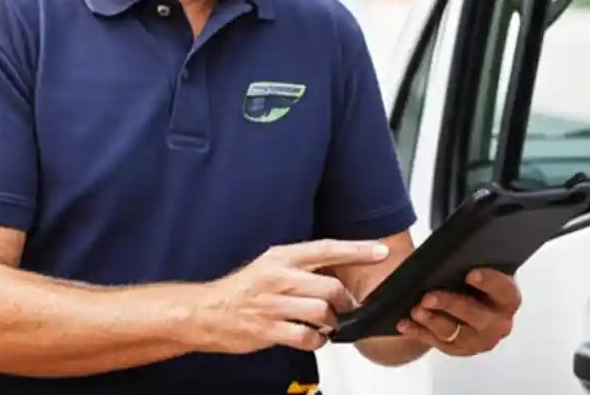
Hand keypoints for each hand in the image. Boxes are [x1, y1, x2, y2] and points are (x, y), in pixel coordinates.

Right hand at [191, 239, 390, 353]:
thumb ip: (303, 266)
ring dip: (331, 323)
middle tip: (344, 307)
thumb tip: (340, 269)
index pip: (327, 248)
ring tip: (324, 324)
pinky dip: (317, 340)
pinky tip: (311, 336)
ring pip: (322, 312)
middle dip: (345, 301)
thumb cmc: (245, 289)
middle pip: (330, 286)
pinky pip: (307, 337)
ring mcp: (273, 304)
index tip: (380, 251)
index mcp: (282, 257)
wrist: (209, 311)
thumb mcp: (272, 266)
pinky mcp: (269, 329)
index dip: (357, 250)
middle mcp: (279, 277)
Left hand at [395, 269, 521, 356]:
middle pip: (476, 315)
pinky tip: (404, 323)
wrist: (459, 304)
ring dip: (432, 320)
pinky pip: (436, 342)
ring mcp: (479, 339)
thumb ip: (460, 258)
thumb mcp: (469, 266)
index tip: (470, 274)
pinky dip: (418, 331)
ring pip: (454, 332)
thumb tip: (433, 251)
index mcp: (507, 298)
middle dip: (451, 304)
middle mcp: (498, 322)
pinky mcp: (459, 349)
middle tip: (428, 297)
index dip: (489, 282)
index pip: (504, 289)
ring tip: (414, 310)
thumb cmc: (467, 279)